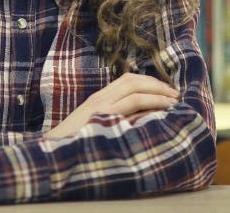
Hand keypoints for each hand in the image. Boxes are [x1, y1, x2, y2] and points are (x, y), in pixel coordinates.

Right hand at [45, 72, 178, 138]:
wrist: (54, 151)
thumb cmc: (74, 143)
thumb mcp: (95, 126)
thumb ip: (112, 119)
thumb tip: (137, 120)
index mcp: (98, 98)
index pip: (126, 79)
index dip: (148, 81)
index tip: (164, 89)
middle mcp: (101, 97)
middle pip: (132, 80)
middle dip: (157, 84)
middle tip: (175, 93)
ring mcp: (102, 106)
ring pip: (135, 89)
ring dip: (158, 92)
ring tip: (174, 100)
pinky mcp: (105, 116)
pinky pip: (133, 104)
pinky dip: (152, 102)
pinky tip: (164, 108)